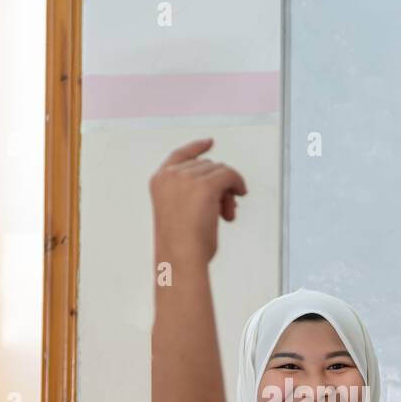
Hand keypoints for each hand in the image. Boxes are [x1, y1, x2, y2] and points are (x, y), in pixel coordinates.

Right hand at [149, 138, 247, 267]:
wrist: (180, 259)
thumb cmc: (182, 247)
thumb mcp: (181, 213)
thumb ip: (194, 194)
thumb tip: (227, 187)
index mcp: (159, 181)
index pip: (179, 155)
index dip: (196, 148)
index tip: (210, 142)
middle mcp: (171, 175)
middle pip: (206, 166)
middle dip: (219, 185)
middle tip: (226, 211)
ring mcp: (187, 178)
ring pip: (219, 171)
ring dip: (228, 191)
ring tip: (226, 215)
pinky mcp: (205, 186)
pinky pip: (229, 176)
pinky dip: (238, 183)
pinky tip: (241, 194)